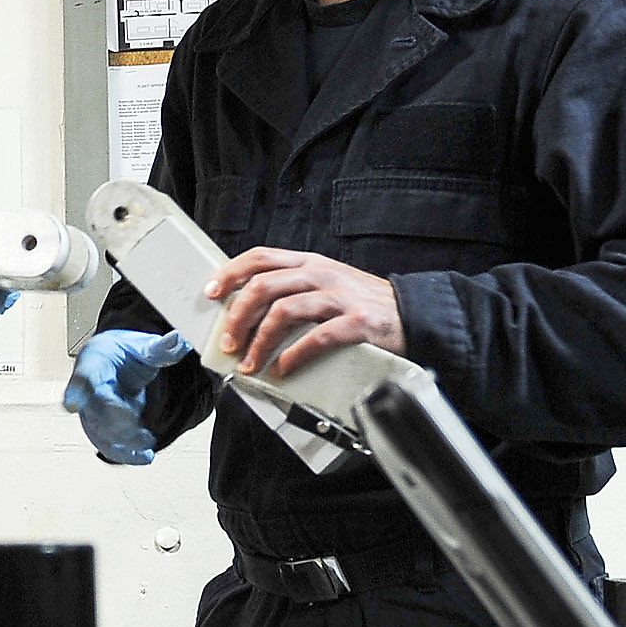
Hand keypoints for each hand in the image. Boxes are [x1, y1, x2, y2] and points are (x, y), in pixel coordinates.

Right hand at [62, 329, 191, 464]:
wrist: (117, 362)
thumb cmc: (125, 353)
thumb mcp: (144, 346)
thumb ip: (161, 348)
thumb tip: (178, 340)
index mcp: (94, 363)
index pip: (82, 377)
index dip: (77, 390)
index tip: (73, 403)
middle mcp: (87, 390)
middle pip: (94, 410)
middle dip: (115, 422)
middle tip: (138, 428)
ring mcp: (92, 411)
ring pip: (99, 432)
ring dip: (123, 441)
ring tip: (147, 444)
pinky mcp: (101, 428)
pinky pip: (108, 445)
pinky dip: (126, 454)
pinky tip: (145, 457)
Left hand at [204, 247, 404, 378]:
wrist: (414, 315)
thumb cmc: (363, 304)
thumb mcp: (326, 286)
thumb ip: (293, 291)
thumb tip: (247, 311)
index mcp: (310, 263)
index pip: (260, 257)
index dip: (231, 273)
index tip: (211, 293)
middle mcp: (322, 274)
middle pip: (264, 286)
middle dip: (238, 316)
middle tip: (228, 342)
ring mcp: (341, 297)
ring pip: (284, 311)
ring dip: (259, 341)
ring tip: (250, 363)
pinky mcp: (358, 323)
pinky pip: (317, 338)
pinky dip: (294, 355)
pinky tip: (283, 369)